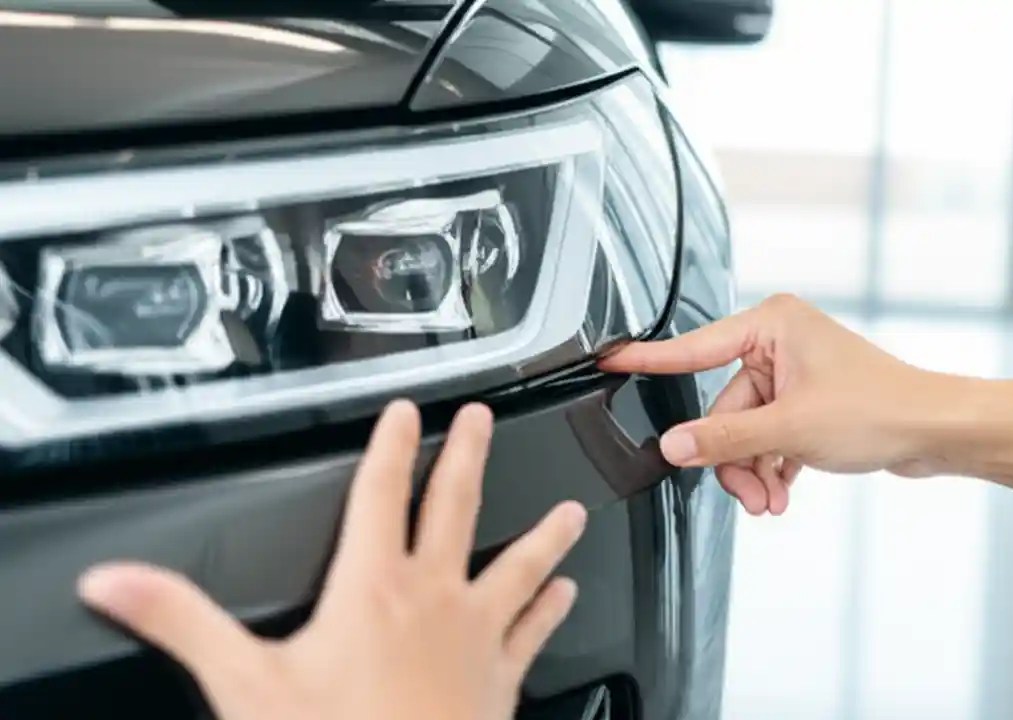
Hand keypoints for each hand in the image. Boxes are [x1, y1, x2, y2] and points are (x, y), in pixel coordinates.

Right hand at [77, 402, 586, 719]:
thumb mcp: (244, 683)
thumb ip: (182, 623)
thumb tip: (115, 582)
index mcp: (374, 587)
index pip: (381, 495)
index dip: (391, 447)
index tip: (406, 410)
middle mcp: (435, 599)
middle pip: (456, 508)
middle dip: (467, 457)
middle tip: (483, 421)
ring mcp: (477, 636)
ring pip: (519, 565)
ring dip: (544, 534)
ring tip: (570, 508)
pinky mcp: (502, 678)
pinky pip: (533, 633)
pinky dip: (550, 609)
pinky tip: (566, 592)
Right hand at [601, 294, 968, 514]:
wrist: (936, 432)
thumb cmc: (881, 409)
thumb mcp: (790, 429)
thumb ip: (724, 438)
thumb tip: (676, 444)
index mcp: (772, 325)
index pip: (694, 348)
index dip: (649, 360)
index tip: (611, 360)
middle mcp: (781, 342)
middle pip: (724, 406)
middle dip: (733, 455)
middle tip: (746, 491)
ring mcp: (796, 372)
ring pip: (746, 428)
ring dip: (754, 469)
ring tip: (770, 501)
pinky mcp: (808, 401)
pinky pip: (768, 435)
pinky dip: (772, 466)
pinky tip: (782, 492)